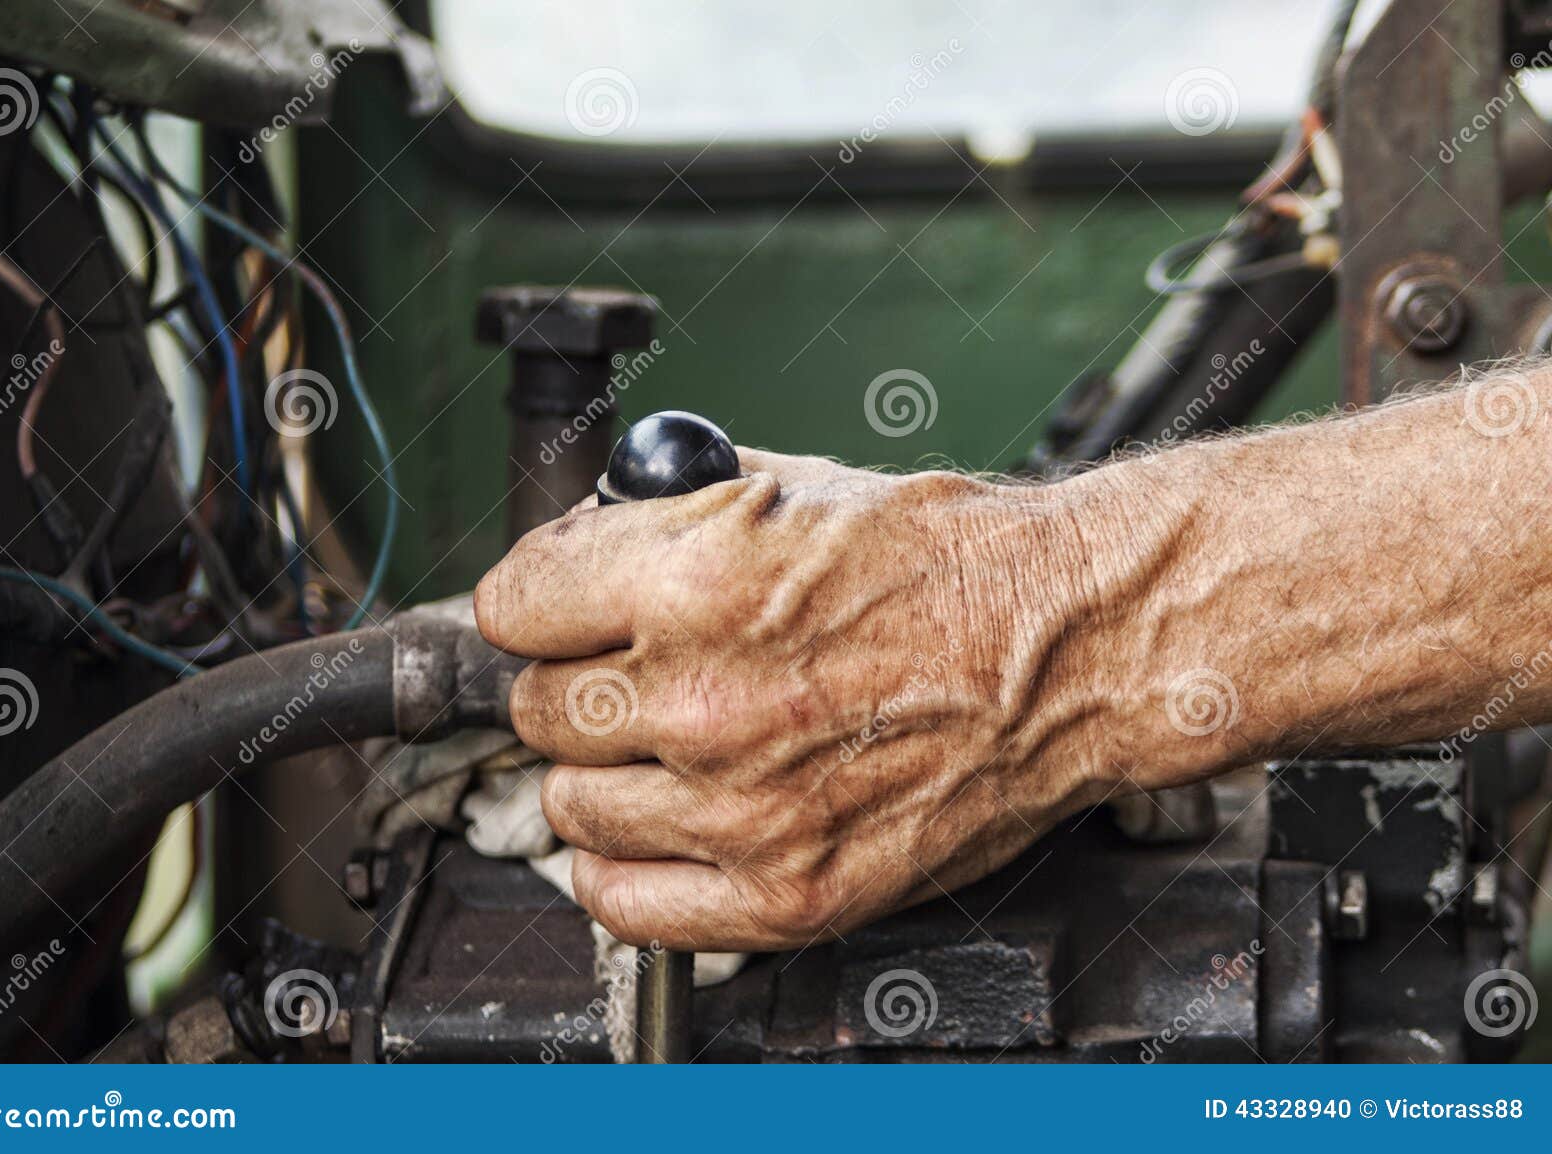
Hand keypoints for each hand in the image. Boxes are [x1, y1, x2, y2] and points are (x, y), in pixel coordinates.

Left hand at [474, 449, 1130, 950]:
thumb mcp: (798, 489)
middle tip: (637, 676)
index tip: (560, 614)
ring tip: (673, 746)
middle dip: (579, 683)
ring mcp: (744, 811)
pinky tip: (664, 825)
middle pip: (538, 709)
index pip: (512, 605)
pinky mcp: (787, 894)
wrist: (1073, 649)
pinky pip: (621, 902)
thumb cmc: (956, 567)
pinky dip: (623, 865)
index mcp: (701, 580)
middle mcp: (709, 700)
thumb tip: (585, 539)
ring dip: (606, 773)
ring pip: (570, 803)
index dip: (540, 602)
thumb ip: (667, 515)